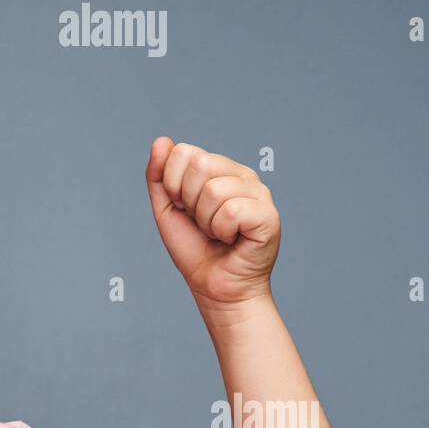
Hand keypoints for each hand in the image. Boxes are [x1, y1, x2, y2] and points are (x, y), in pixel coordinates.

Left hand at [145, 137, 279, 313]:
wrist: (215, 287)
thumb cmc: (195, 250)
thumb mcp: (167, 211)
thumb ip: (159, 177)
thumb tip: (161, 140)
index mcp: (219, 169)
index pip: (183, 153)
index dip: (173, 187)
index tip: (184, 209)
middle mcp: (241, 175)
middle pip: (199, 166)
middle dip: (189, 203)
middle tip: (202, 224)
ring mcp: (259, 192)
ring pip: (214, 190)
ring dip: (205, 222)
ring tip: (217, 233)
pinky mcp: (269, 214)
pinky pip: (230, 210)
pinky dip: (221, 231)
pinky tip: (232, 239)